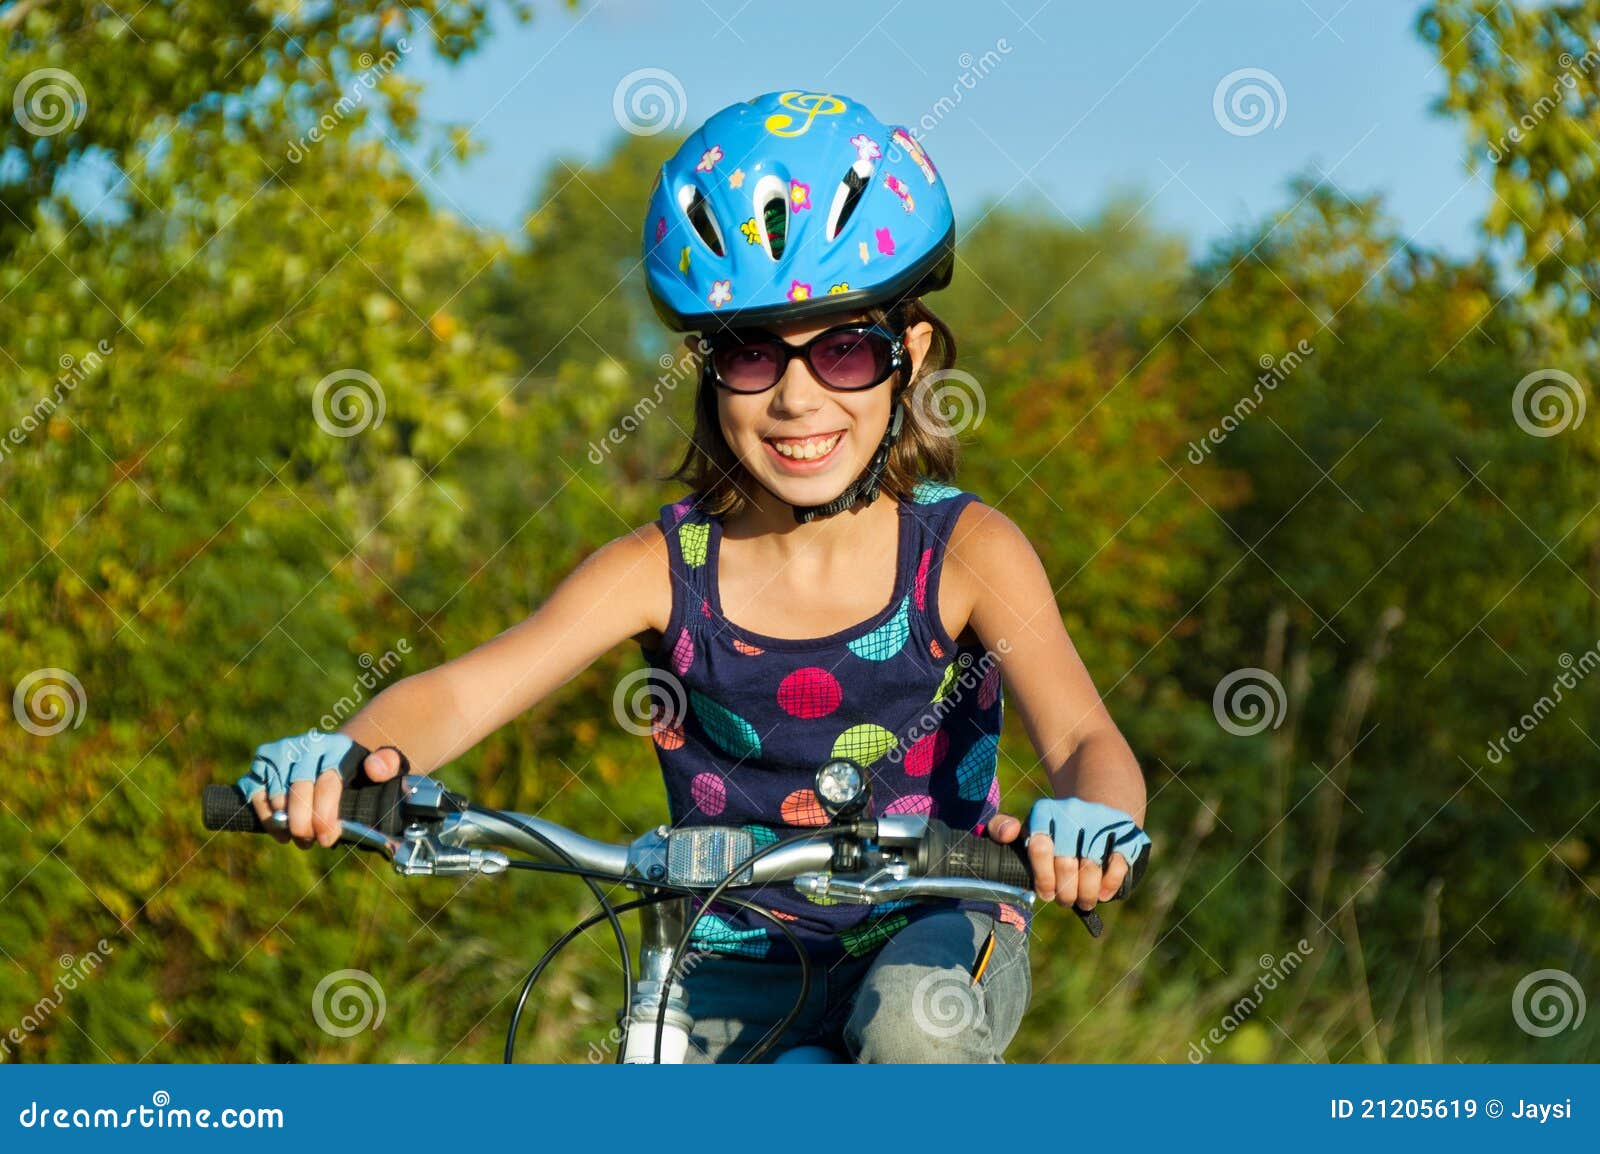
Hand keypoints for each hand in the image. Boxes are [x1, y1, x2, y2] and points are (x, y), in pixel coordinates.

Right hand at [236, 731, 405, 848]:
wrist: (336, 758)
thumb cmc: (361, 772)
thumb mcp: (386, 767)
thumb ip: (388, 765)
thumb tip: (374, 768)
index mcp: (338, 747)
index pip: (328, 783)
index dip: (326, 815)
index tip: (329, 838)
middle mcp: (307, 744)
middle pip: (299, 791)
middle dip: (304, 824)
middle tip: (312, 842)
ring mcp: (282, 751)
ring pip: (277, 795)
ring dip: (286, 824)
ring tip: (302, 838)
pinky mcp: (261, 762)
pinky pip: (255, 793)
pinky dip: (265, 816)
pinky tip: (280, 831)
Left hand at [987, 797, 1149, 911]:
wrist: (1099, 811)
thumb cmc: (1056, 832)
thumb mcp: (1028, 827)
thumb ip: (1001, 829)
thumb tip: (1008, 833)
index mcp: (1045, 811)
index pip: (1040, 849)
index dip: (1043, 879)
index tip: (1046, 894)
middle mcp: (1073, 811)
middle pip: (1066, 863)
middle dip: (1065, 892)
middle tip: (1065, 902)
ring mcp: (1101, 820)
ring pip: (1091, 866)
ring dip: (1086, 893)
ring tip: (1083, 902)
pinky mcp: (1126, 832)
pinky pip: (1118, 864)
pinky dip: (1109, 885)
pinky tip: (1103, 894)